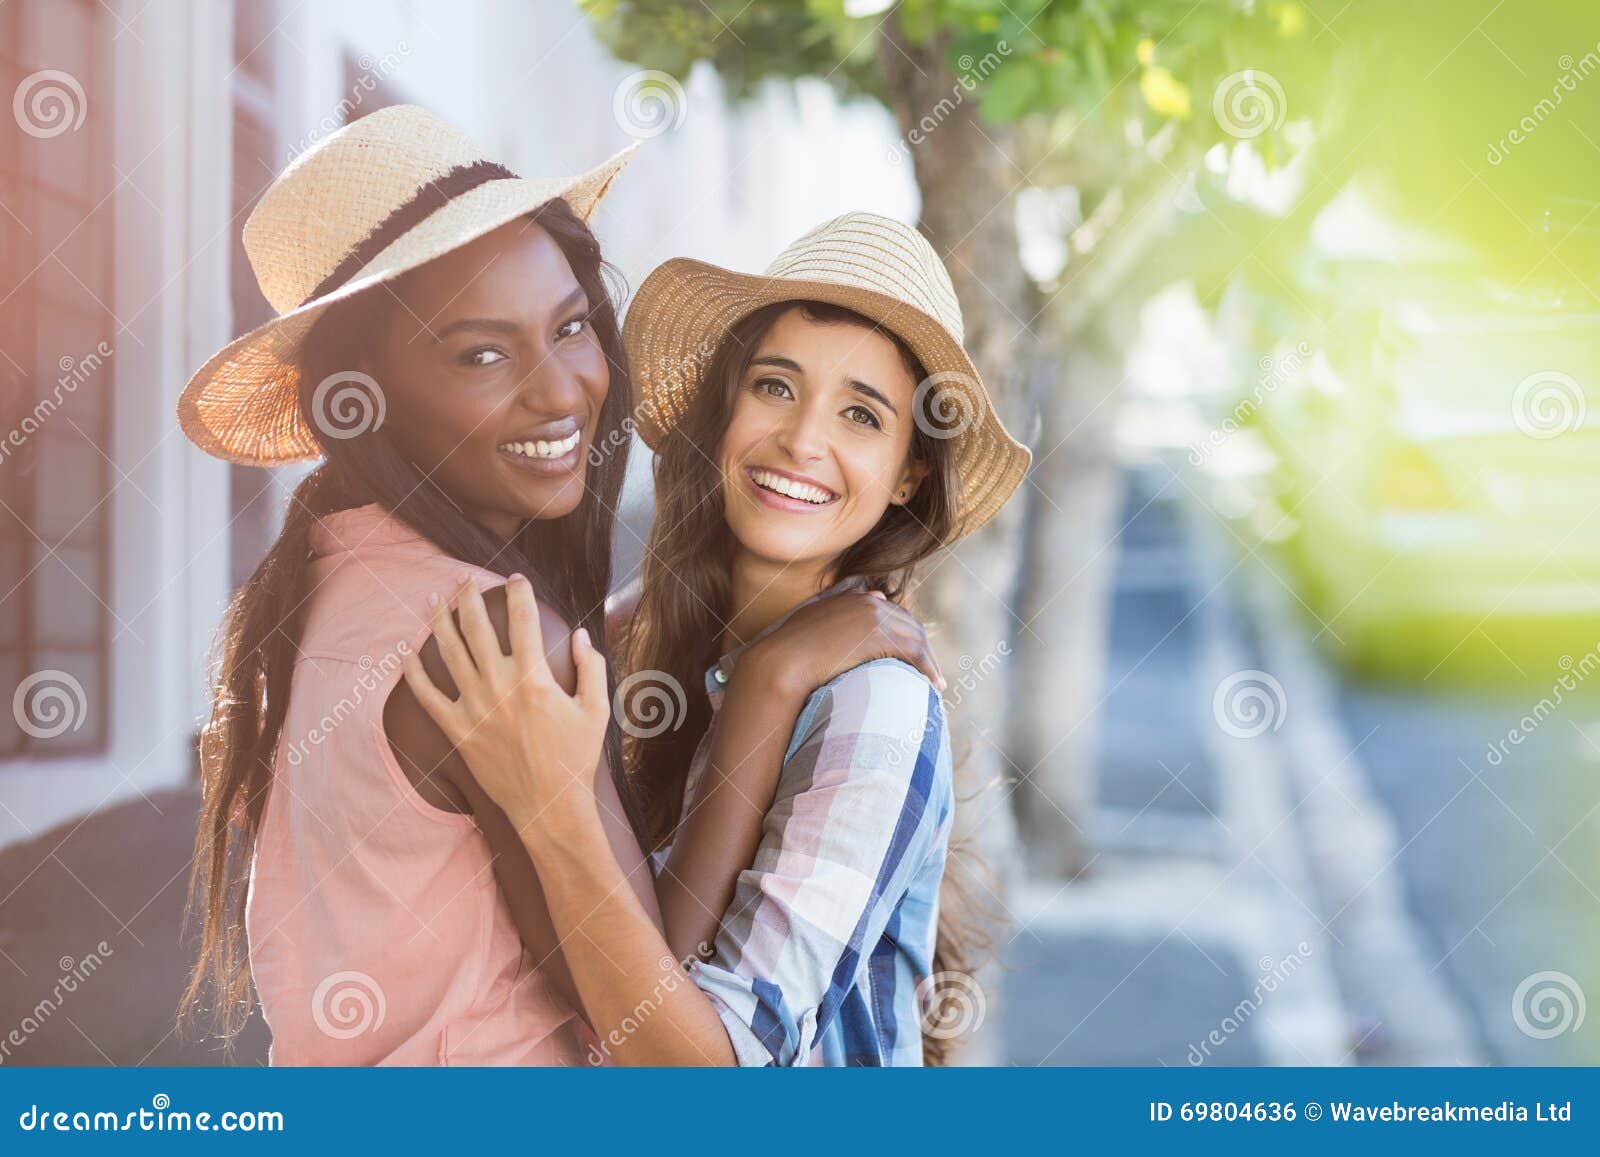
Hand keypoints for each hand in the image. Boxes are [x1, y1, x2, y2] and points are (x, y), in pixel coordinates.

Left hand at [401, 574, 609, 830]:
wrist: (548, 806)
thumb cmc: (576, 758)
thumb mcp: (596, 710)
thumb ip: (590, 667)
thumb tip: (580, 635)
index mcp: (535, 678)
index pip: (522, 619)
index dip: (518, 592)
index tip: (515, 579)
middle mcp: (499, 687)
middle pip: (477, 627)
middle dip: (469, 596)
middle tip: (465, 580)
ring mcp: (474, 708)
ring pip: (449, 653)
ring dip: (439, 621)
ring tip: (434, 599)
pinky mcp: (457, 731)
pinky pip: (427, 696)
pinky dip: (414, 673)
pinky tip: (406, 653)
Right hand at [740, 589, 945, 698]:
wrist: (782, 661)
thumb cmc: (789, 651)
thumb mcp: (812, 624)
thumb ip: (835, 614)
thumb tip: (860, 607)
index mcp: (854, 599)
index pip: (892, 613)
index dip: (906, 634)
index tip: (913, 653)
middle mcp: (868, 602)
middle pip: (909, 624)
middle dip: (923, 647)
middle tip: (931, 671)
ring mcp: (875, 617)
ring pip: (916, 638)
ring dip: (930, 661)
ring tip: (936, 683)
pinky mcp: (880, 636)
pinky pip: (915, 652)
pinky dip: (928, 668)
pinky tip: (934, 685)